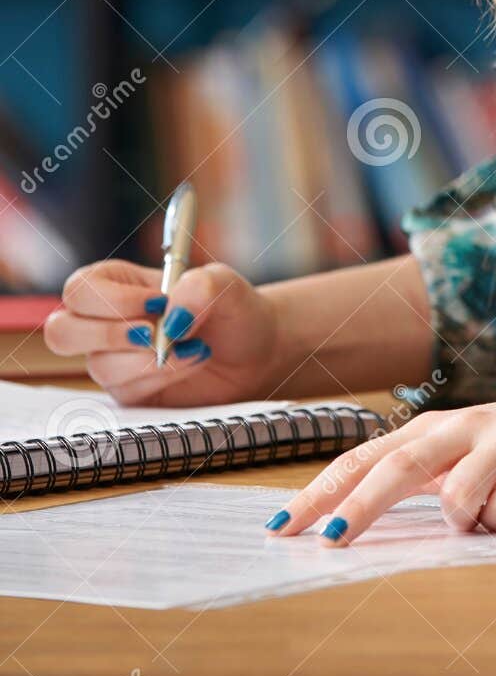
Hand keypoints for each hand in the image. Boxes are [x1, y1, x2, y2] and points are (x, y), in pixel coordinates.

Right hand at [44, 258, 281, 407]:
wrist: (255, 353)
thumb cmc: (232, 310)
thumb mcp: (225, 284)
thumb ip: (201, 287)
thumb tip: (174, 315)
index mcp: (115, 283)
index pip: (80, 290)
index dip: (112, 300)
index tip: (158, 303)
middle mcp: (105, 321)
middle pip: (62, 331)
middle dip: (110, 334)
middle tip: (155, 334)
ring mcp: (113, 360)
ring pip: (99, 367)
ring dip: (149, 359)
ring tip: (193, 346)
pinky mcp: (129, 392)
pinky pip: (126, 392)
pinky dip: (163, 377)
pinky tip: (192, 361)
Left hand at [264, 387, 495, 544]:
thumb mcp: (460, 458)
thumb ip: (414, 477)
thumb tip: (347, 513)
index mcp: (432, 429)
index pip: (362, 458)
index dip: (322, 491)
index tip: (282, 528)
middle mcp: (461, 425)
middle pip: (398, 466)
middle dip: (360, 508)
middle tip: (330, 545)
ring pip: (459, 492)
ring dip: (463, 520)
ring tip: (485, 520)